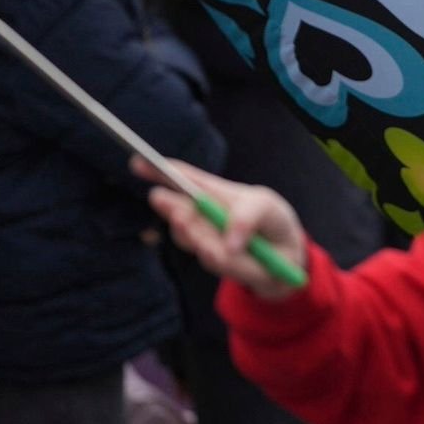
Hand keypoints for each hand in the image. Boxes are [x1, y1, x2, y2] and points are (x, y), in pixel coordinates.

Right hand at [137, 158, 307, 301]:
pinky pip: (213, 259)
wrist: (286, 254)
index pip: (183, 179)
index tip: (137, 162)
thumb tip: (226, 246)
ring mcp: (205, 239)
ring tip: (217, 243)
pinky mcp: (215, 262)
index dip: (160, 170)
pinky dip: (224, 256)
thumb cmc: (271, 219)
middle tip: (172, 207)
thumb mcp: (266, 207)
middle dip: (173, 210)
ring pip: (192, 239)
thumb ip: (247, 217)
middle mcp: (202, 215)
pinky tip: (231, 253)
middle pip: (177, 210)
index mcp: (213, 192)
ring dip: (201, 238)